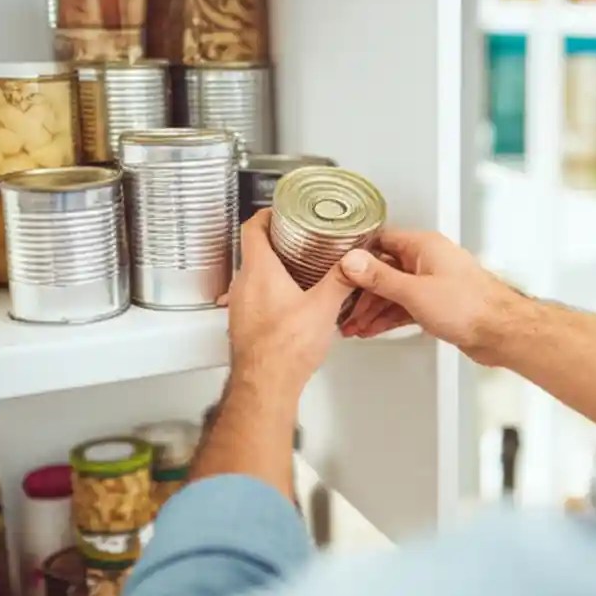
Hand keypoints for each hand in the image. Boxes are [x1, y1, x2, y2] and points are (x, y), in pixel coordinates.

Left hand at [224, 209, 355, 398]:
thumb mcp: (324, 308)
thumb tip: (354, 262)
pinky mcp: (245, 324)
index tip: (281, 210)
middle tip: (299, 237)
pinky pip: (255, 297)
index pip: (252, 227)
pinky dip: (271, 291)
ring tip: (300, 267)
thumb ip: (342, 280)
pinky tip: (292, 302)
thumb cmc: (284, 350)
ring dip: (274, 268)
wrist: (266, 385)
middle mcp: (243, 285)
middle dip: (277, 241)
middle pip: (254, 250)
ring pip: (254, 275)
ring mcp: (241, 306)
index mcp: (259, 272)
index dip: (267, 214)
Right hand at [336, 230, 524, 364]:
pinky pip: (405, 306)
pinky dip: (389, 317)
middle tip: (344, 310)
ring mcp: (433, 282)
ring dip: (372, 309)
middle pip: (383, 270)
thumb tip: (352, 261)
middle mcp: (428, 260)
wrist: (502, 332)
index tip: (338, 273)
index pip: (380, 242)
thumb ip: (380, 277)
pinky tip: (373, 329)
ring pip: (393, 291)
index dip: (357, 258)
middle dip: (362, 293)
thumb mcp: (414, 292)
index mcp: (423, 246)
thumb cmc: (470, 307)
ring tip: (353, 326)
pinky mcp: (437, 304)